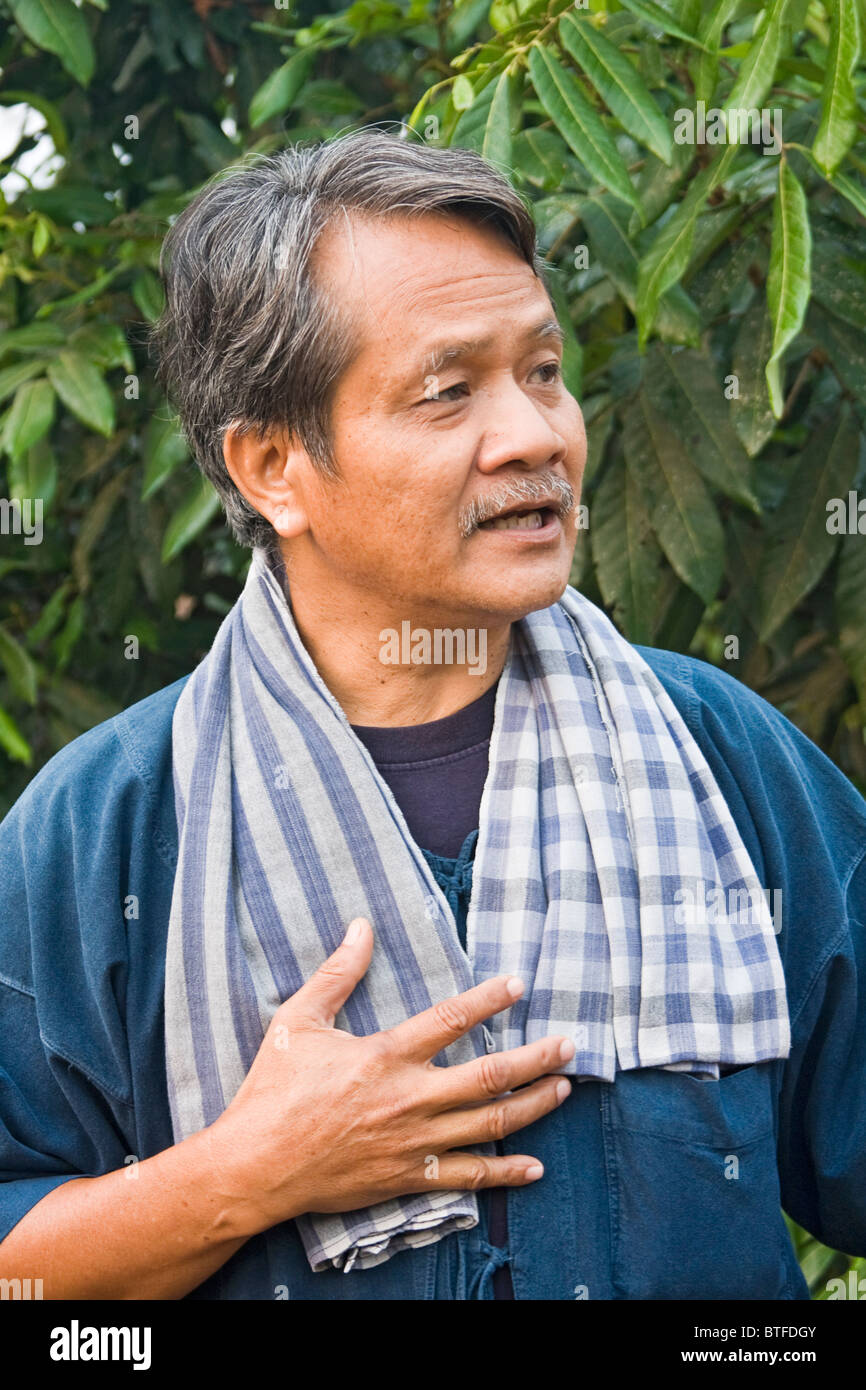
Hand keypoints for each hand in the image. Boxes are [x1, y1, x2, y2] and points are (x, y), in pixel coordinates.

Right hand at [202, 917, 573, 1236]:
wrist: (256, 1166)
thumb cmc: (273, 1091)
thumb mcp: (297, 1021)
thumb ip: (336, 974)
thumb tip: (360, 926)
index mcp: (385, 1056)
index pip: (451, 1019)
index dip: (489, 998)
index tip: (519, 983)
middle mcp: (409, 1098)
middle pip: (489, 1076)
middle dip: (535, 1058)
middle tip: (569, 1045)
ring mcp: (414, 1142)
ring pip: (490, 1124)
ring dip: (533, 1106)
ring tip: (564, 1089)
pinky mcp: (409, 1177)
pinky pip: (468, 1177)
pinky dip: (505, 1174)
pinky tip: (534, 1167)